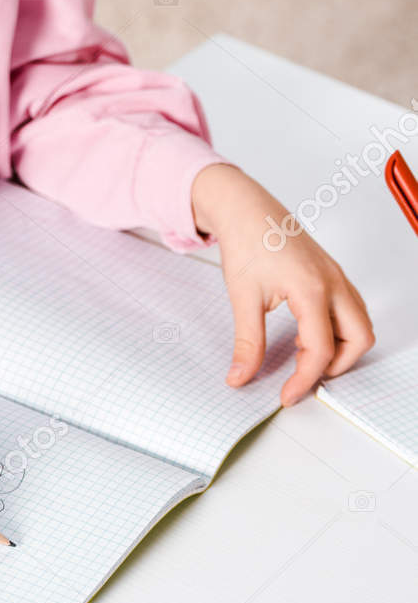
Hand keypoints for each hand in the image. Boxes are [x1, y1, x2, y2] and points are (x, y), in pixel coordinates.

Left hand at [190, 163, 375, 406]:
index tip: (287, 395)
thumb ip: (247, 343)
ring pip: (360, 323)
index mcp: (312, 289)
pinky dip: (339, 328)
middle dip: (337, 366)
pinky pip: (351, 308)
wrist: (244, 207)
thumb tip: (241, 376)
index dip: (305, 380)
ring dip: (342, 347)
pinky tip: (307, 330)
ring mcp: (336, 276)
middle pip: (359, 339)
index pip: (321, 350)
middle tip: (305, 376)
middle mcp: (332, 283)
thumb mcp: (242, 297)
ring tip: (305, 354)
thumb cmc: (246, 241)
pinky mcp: (331, 272)